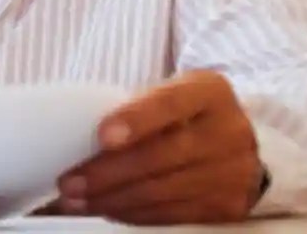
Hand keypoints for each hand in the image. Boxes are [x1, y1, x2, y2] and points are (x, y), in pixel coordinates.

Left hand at [56, 71, 261, 224]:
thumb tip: (69, 132)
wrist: (237, 140)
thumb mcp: (168, 94)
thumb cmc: (184, 113)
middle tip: (69, 183)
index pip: (170, 103)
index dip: (136, 120)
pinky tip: (104, 209)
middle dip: (108, 173)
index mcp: (208, 91)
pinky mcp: (226, 205)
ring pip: (162, 192)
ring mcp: (231, 172)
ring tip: (74, 201)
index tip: (103, 136)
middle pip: (162, 156)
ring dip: (112, 199)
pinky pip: (171, 215)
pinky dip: (131, 214)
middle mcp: (226, 131)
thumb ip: (133, 106)